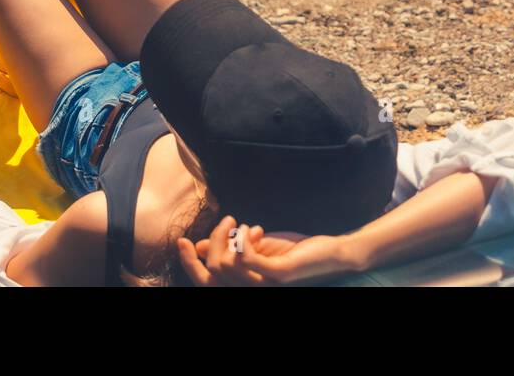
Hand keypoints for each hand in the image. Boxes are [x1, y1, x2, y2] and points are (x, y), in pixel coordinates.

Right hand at [177, 214, 362, 285]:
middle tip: (228, 221)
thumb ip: (232, 250)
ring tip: (244, 224)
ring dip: (229, 237)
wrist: (331, 254)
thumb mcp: (257, 250)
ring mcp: (264, 286)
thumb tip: (202, 245)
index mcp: (243, 287)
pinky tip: (253, 229)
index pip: (206, 283)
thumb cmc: (296, 253)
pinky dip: (243, 239)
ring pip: (226, 265)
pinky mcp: (277, 274)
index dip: (189, 263)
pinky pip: (246, 259)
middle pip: (212, 272)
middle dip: (212, 241)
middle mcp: (251, 292)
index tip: (182, 241)